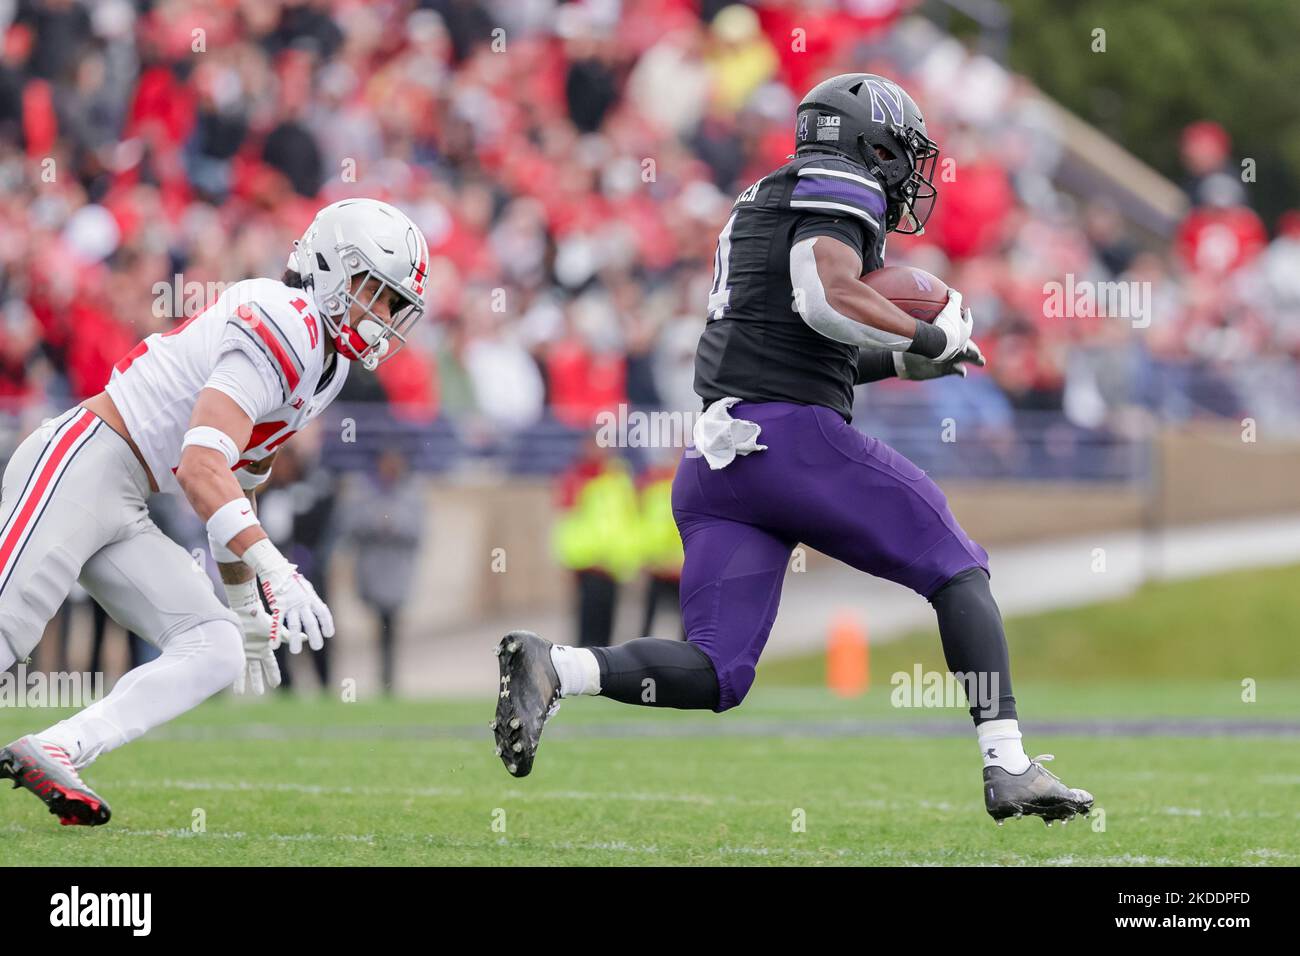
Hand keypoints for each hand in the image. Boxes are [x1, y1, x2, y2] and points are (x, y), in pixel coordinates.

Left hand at [224, 579, 286, 694]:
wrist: (245, 612)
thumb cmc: (261, 620)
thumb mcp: (275, 630)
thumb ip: (287, 638)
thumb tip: (306, 638)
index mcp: (265, 649)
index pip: (271, 665)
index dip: (273, 675)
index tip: (275, 684)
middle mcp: (254, 652)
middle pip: (257, 670)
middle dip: (258, 682)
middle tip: (259, 693)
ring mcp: (244, 651)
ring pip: (243, 670)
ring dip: (241, 682)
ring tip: (239, 693)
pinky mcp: (235, 649)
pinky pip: (233, 664)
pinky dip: (231, 672)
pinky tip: (226, 680)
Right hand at [242, 539, 334, 652]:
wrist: (276, 568)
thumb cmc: (291, 579)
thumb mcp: (306, 587)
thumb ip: (312, 599)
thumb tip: (319, 609)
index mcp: (311, 598)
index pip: (323, 612)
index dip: (327, 623)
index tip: (329, 634)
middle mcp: (303, 602)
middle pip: (311, 621)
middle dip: (315, 635)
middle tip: (317, 647)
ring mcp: (290, 604)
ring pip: (294, 624)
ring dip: (295, 639)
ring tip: (296, 651)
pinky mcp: (278, 605)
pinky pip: (277, 622)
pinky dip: (275, 634)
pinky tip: (274, 645)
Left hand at [895, 338, 985, 379]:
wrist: (903, 361)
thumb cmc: (909, 346)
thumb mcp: (917, 338)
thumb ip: (923, 330)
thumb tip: (932, 331)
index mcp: (947, 336)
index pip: (961, 332)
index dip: (968, 332)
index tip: (972, 334)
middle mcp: (951, 346)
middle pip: (967, 346)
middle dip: (975, 348)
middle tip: (981, 349)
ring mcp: (950, 358)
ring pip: (966, 358)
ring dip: (975, 359)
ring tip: (982, 361)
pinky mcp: (947, 369)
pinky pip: (957, 370)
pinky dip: (961, 371)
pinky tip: (963, 373)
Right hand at [932, 291, 972, 361]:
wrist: (937, 345)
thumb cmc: (946, 325)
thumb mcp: (951, 308)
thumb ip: (954, 297)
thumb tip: (952, 291)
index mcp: (965, 330)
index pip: (968, 321)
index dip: (967, 315)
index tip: (967, 310)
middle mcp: (961, 342)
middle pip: (962, 334)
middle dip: (960, 329)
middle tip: (956, 324)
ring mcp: (951, 351)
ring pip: (952, 344)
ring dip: (949, 339)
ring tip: (943, 336)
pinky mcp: (941, 357)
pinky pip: (939, 350)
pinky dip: (937, 345)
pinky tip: (930, 343)